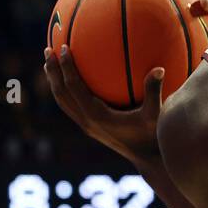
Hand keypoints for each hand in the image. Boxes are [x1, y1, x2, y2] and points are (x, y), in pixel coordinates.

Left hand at [44, 45, 163, 165]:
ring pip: (63, 101)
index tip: (63, 48)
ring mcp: (86, 125)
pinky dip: (66, 90)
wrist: (146, 159)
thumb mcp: (154, 115)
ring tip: (50, 63)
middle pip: (61, 94)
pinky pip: (71, 106)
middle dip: (52, 72)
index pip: (74, 88)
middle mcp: (86, 121)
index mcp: (96, 116)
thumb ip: (154, 92)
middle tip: (47, 50)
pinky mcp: (89, 127)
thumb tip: (159, 68)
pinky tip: (71, 79)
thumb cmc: (151, 136)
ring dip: (55, 81)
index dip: (67, 68)